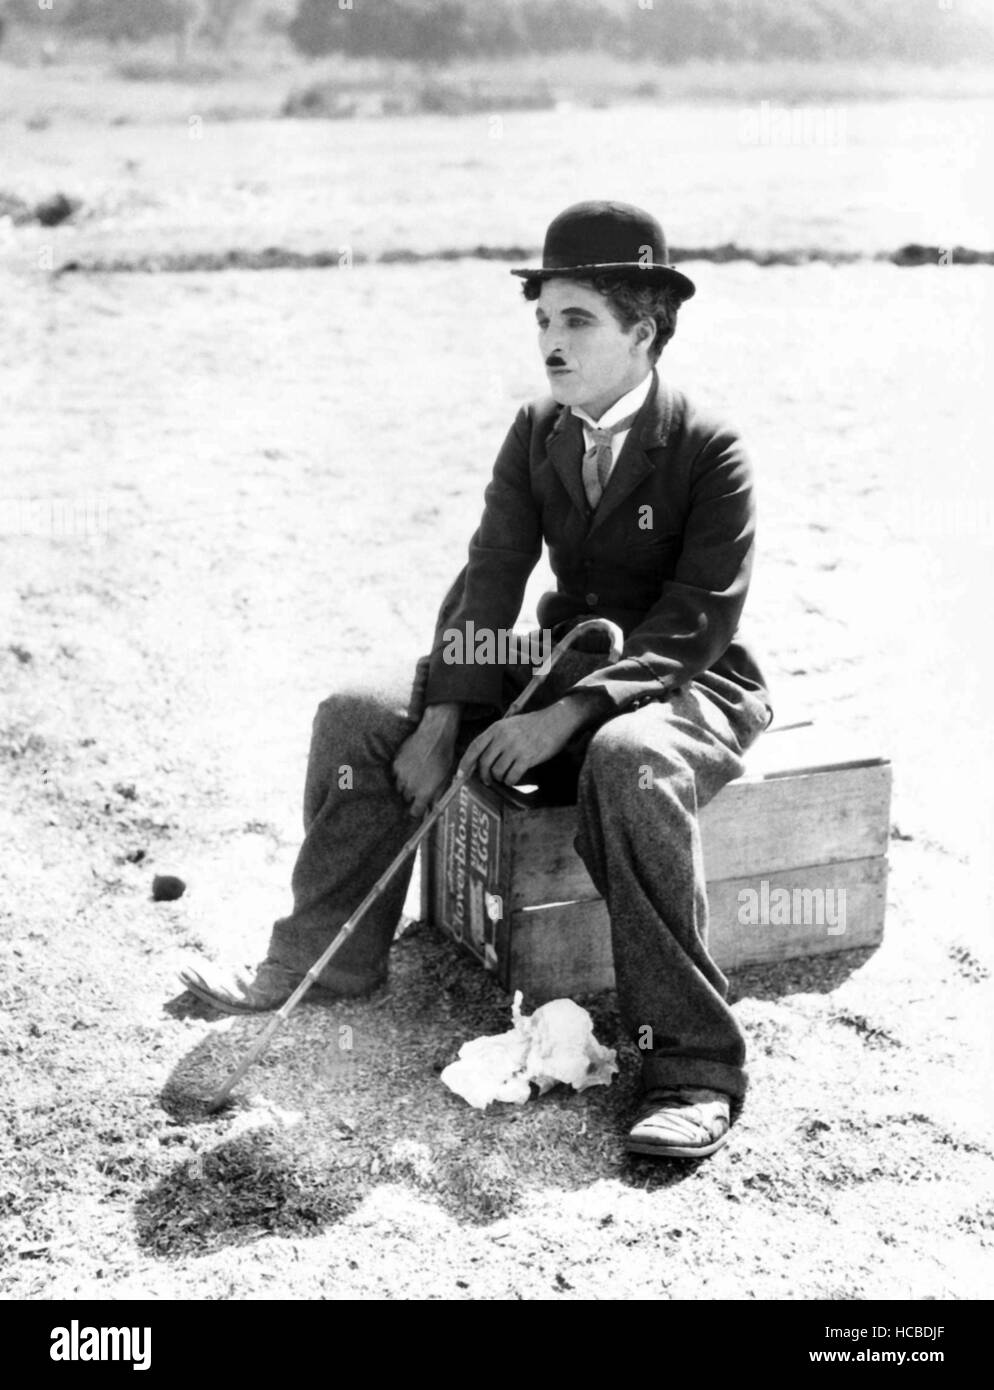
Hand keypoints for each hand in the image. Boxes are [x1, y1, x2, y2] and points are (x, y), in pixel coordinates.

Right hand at [393, 707, 458, 818]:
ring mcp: (401, 775)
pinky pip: (395, 774)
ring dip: (406, 784)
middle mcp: (411, 787)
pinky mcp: (396, 764)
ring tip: (416, 773)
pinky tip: (410, 764)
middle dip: (413, 795)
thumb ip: (437, 795)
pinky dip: (401, 772)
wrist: (435, 736)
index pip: (415, 811)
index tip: (419, 807)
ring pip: (400, 787)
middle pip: (407, 798)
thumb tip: (433, 807)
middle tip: (420, 785)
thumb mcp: (445, 778)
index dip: (417, 810)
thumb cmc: (444, 757)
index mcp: (424, 793)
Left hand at [460, 700, 591, 787]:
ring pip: (497, 772)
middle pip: (484, 762)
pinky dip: (510, 781)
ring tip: (505, 776)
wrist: (557, 720)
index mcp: (497, 727)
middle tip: (488, 780)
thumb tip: (480, 759)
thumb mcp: (510, 724)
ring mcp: (515, 747)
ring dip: (499, 778)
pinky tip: (514, 778)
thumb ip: (496, 738)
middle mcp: (503, 737)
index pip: (474, 747)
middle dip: (484, 775)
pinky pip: (511, 776)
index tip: (460, 774)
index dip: (465, 762)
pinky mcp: (527, 758)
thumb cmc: (533, 724)